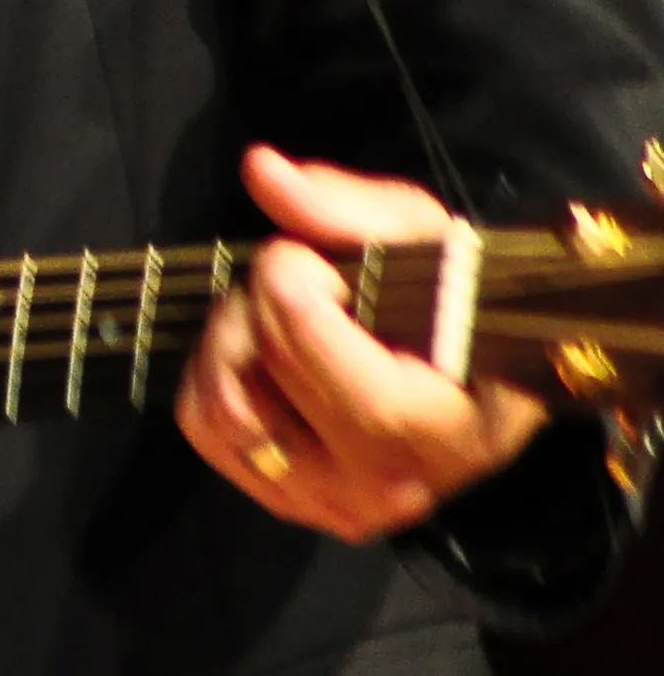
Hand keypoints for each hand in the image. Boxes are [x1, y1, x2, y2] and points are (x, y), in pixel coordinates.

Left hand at [174, 146, 546, 540]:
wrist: (470, 374)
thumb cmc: (455, 301)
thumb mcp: (419, 237)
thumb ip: (342, 205)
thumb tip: (259, 168)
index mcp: (443, 429)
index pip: (335, 371)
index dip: (301, 292)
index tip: (324, 264)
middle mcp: (385, 488)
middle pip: (261, 375)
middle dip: (261, 296)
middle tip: (301, 275)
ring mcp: (329, 506)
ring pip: (221, 406)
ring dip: (230, 337)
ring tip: (277, 314)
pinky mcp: (284, 502)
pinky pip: (204, 426)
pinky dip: (213, 372)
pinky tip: (261, 353)